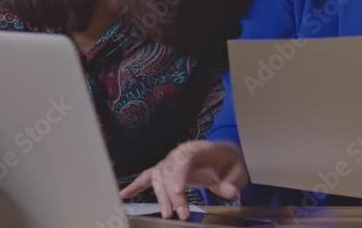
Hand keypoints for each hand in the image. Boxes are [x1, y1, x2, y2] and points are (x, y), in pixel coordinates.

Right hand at [119, 140, 249, 219]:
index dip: (179, 176)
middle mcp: (179, 153)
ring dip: (160, 196)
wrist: (225, 156)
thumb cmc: (228, 162)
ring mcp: (170, 162)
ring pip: (158, 177)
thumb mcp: (236, 170)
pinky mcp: (165, 171)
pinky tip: (124, 195)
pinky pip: (147, 177)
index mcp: (196, 148)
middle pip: (168, 171)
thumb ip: (232, 181)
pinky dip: (135, 186)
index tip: (178, 193)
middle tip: (179, 213)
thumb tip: (231, 192)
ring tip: (166, 213)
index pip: (183, 159)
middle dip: (172, 194)